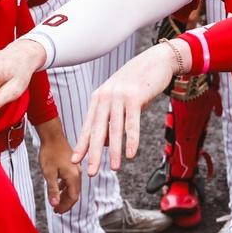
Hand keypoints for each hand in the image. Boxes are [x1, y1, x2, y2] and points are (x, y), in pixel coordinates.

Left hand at [33, 119, 81, 213]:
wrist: (52, 136)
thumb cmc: (50, 153)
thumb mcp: (49, 173)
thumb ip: (53, 190)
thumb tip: (54, 204)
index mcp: (73, 176)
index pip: (73, 197)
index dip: (65, 206)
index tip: (57, 211)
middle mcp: (77, 173)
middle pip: (74, 193)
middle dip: (65, 203)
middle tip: (56, 210)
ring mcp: (75, 169)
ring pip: (72, 187)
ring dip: (64, 196)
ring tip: (56, 202)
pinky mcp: (71, 165)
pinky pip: (70, 180)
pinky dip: (64, 187)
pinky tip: (57, 188)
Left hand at [74, 42, 174, 174]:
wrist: (156, 60)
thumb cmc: (139, 82)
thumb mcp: (121, 99)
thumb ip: (112, 119)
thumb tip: (107, 144)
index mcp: (99, 98)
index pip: (88, 126)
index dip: (82, 144)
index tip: (75, 161)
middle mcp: (105, 97)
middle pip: (98, 130)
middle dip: (93, 153)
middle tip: (90, 172)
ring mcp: (119, 96)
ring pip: (114, 129)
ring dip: (114, 151)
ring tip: (114, 168)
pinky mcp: (135, 96)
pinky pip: (132, 122)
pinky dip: (131, 140)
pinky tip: (131, 154)